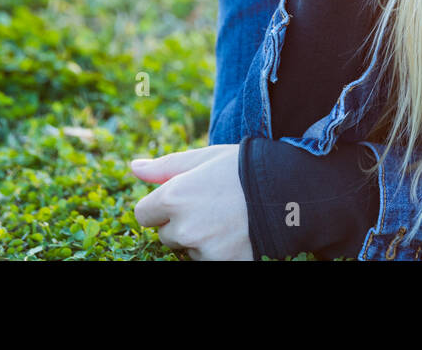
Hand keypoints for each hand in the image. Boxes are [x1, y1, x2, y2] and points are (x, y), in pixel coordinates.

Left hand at [130, 145, 252, 260]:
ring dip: (199, 240)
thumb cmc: (242, 169)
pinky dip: (218, 252)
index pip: (143, 214)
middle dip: (181, 224)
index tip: (184, 199)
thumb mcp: (204, 158)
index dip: (161, 206)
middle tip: (212, 207)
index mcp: (173, 197)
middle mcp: (183, 227)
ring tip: (226, 220)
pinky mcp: (221, 264)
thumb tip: (134, 168)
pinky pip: (206, 261)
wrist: (287, 190)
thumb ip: (165, 166)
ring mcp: (203, 250)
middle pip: (165, 235)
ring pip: (186, 250)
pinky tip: (235, 235)